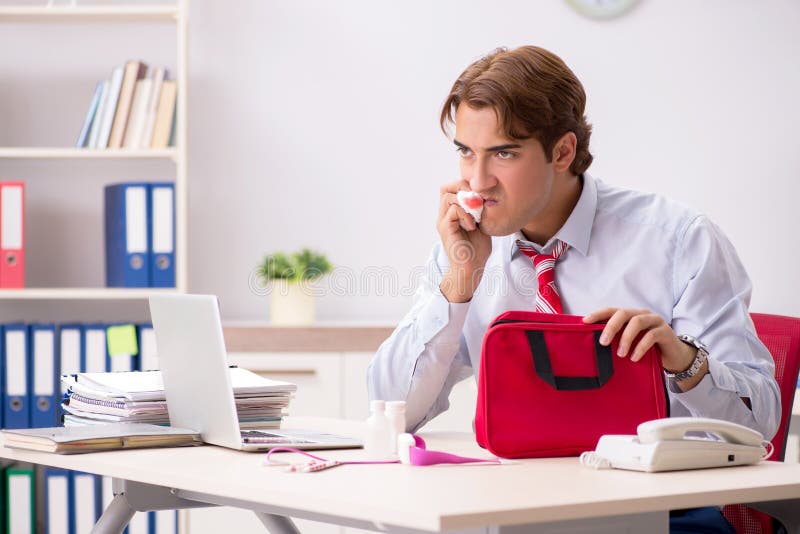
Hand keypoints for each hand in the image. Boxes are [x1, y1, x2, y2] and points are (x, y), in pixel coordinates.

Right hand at [437, 180, 491, 302]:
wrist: (472, 267)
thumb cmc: (477, 249)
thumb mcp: (481, 223)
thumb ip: (479, 209)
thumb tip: (484, 193)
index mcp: (451, 213)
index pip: (450, 188)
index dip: (463, 185)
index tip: (479, 194)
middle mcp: (444, 215)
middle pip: (445, 188)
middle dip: (462, 188)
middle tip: (477, 198)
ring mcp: (442, 221)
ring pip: (448, 196)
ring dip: (465, 201)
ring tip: (475, 214)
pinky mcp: (445, 228)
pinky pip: (453, 209)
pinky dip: (466, 214)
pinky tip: (473, 225)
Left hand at [583, 308, 706, 390]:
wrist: (674, 357)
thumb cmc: (647, 349)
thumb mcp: (630, 344)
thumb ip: (616, 340)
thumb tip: (594, 345)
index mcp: (630, 315)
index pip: (611, 310)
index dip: (598, 314)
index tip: (585, 322)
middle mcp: (641, 314)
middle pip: (623, 313)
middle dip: (611, 327)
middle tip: (603, 343)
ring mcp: (654, 321)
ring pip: (637, 322)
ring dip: (626, 338)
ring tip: (620, 354)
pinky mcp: (665, 331)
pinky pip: (651, 336)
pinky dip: (640, 347)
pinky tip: (634, 358)